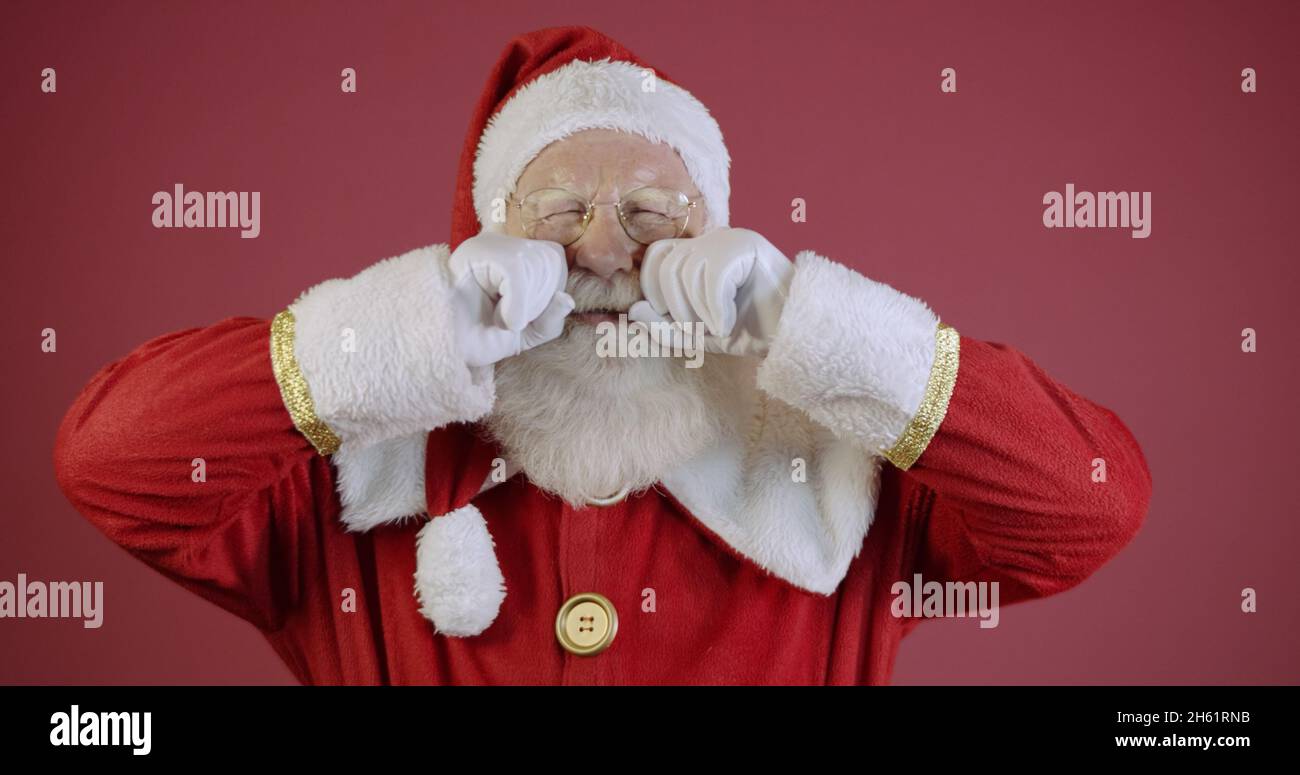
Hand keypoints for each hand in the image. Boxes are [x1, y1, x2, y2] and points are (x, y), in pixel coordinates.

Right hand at [449, 233, 573, 367]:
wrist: (446, 350)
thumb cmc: (480, 338)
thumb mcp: (526, 334)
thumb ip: (550, 320)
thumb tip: (566, 299)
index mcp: (513, 255)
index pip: (553, 256)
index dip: (551, 288)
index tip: (528, 314)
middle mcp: (499, 243)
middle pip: (549, 258)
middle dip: (540, 300)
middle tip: (512, 319)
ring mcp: (485, 244)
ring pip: (534, 264)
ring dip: (526, 304)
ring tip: (500, 318)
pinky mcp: (475, 252)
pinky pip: (516, 269)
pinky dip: (517, 302)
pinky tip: (501, 318)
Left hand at [628, 228, 793, 356]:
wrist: (792, 332)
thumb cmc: (748, 329)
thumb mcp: (698, 333)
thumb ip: (664, 326)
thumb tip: (633, 311)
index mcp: (698, 252)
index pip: (656, 258)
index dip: (655, 292)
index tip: (675, 320)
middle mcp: (712, 239)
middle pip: (668, 269)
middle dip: (679, 309)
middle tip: (702, 330)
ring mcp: (731, 238)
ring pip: (688, 274)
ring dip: (700, 313)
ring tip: (721, 327)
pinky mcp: (747, 245)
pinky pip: (713, 278)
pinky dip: (716, 309)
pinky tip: (729, 323)